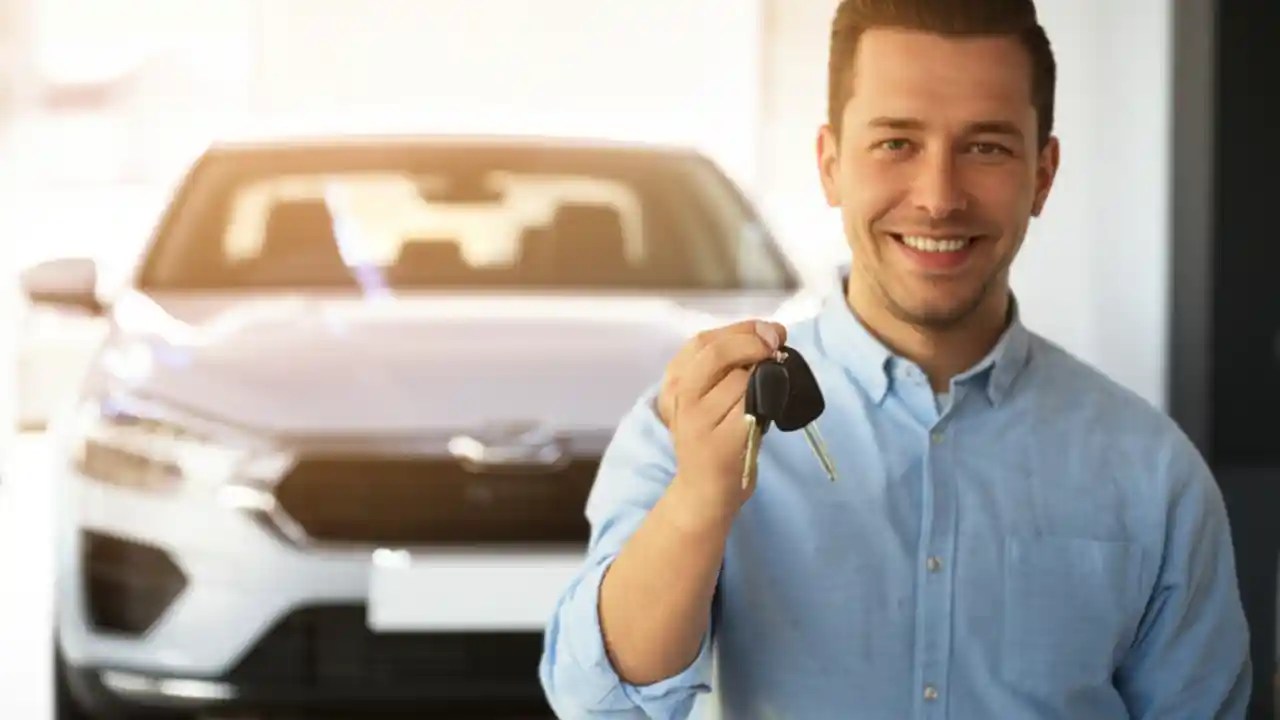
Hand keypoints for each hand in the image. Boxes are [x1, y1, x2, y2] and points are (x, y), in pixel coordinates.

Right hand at [658, 319, 785, 518]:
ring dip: (764, 378)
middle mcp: (680, 397)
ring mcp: (698, 420)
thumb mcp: (706, 396)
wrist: (703, 490)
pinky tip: (766, 412)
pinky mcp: (720, 441)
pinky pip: (753, 407)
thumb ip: (726, 364)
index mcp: (673, 380)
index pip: (704, 340)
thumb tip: (770, 332)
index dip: (740, 329)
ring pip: (741, 380)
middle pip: (718, 353)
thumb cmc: (712, 437)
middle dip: (753, 343)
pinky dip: (768, 403)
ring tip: (766, 393)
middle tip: (777, 346)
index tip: (768, 330)